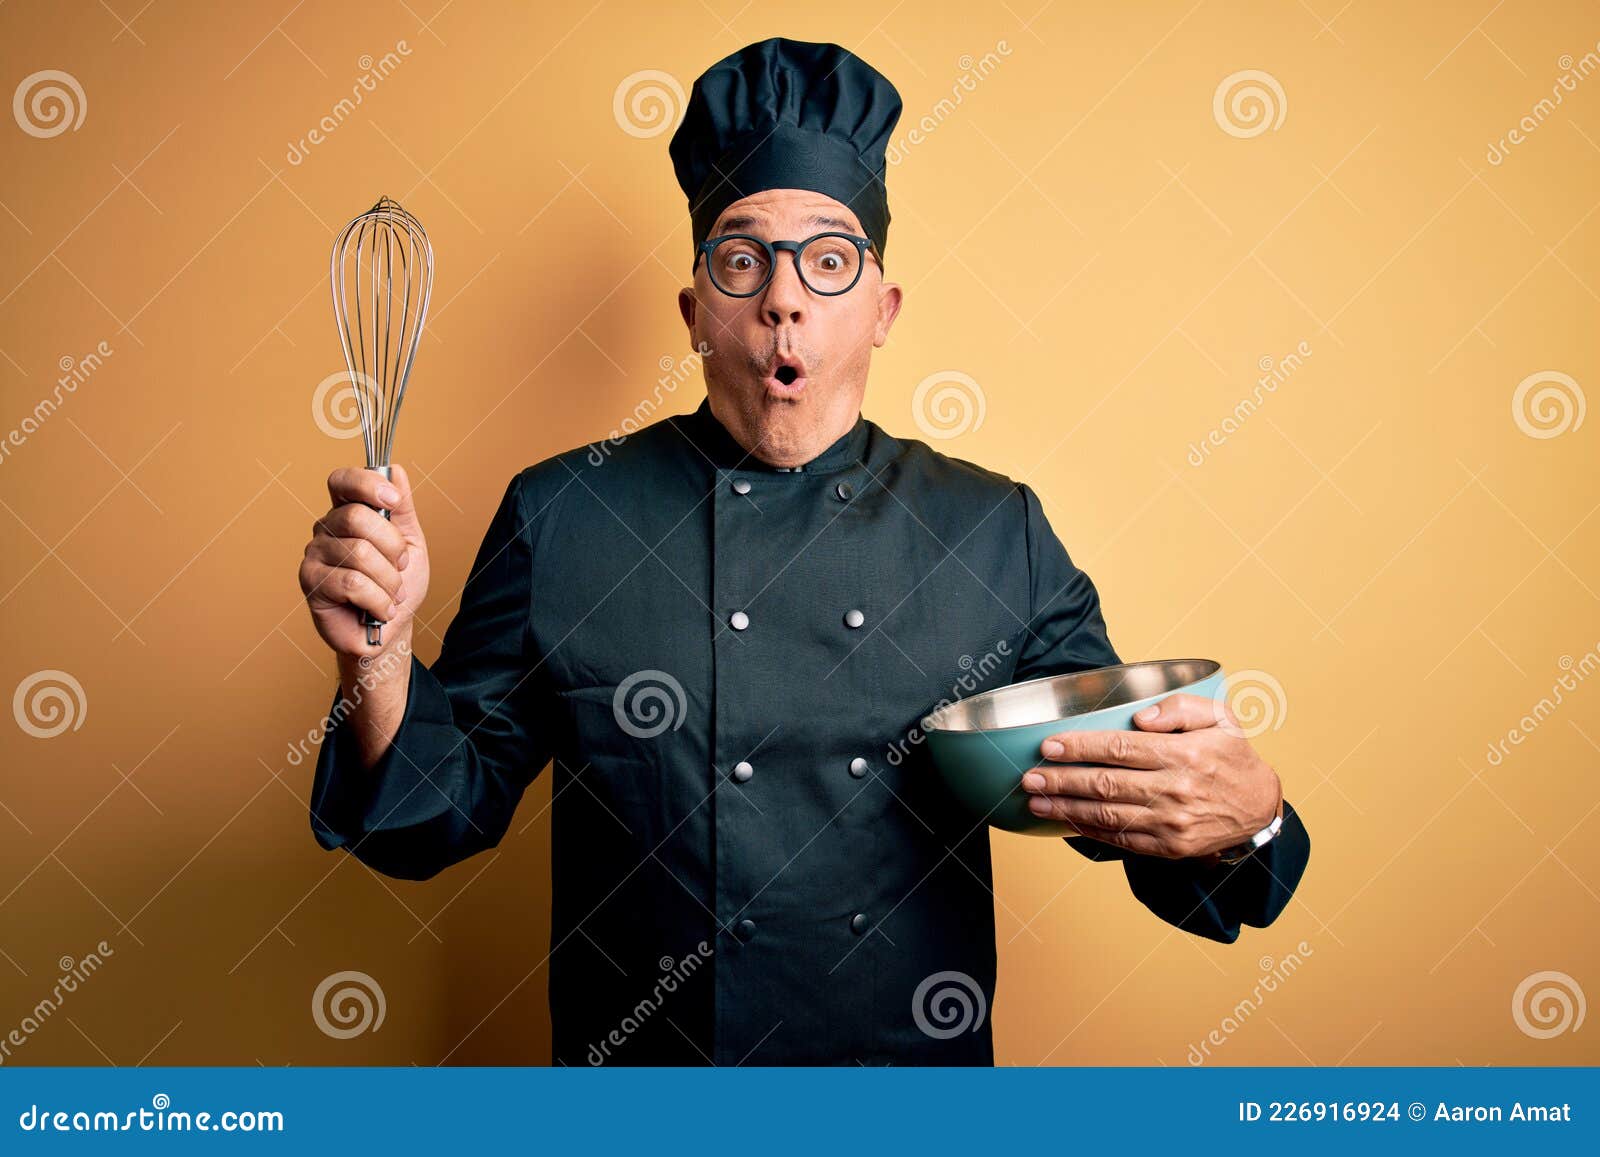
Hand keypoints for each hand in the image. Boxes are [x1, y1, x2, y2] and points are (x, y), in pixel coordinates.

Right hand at [299, 464, 429, 655]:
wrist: (391, 630)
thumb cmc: (397, 586)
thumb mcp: (410, 542)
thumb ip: (402, 508)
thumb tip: (395, 470)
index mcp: (347, 513)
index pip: (342, 481)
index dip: (367, 484)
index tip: (392, 500)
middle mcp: (325, 529)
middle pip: (357, 517)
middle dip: (392, 545)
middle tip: (400, 565)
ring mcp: (314, 555)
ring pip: (360, 554)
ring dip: (389, 580)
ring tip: (391, 594)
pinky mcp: (311, 584)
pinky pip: (353, 584)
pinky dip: (379, 600)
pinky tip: (380, 609)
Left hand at [1018, 692, 1281, 859]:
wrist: (1260, 808)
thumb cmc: (1234, 756)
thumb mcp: (1222, 717)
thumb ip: (1182, 707)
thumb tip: (1141, 718)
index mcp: (1186, 755)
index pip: (1121, 749)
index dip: (1081, 748)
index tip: (1049, 746)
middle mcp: (1176, 791)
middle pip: (1106, 785)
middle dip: (1062, 781)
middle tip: (1029, 776)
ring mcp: (1171, 824)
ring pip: (1108, 816)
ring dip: (1066, 809)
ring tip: (1035, 801)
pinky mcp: (1169, 848)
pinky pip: (1122, 840)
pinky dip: (1090, 832)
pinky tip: (1066, 822)